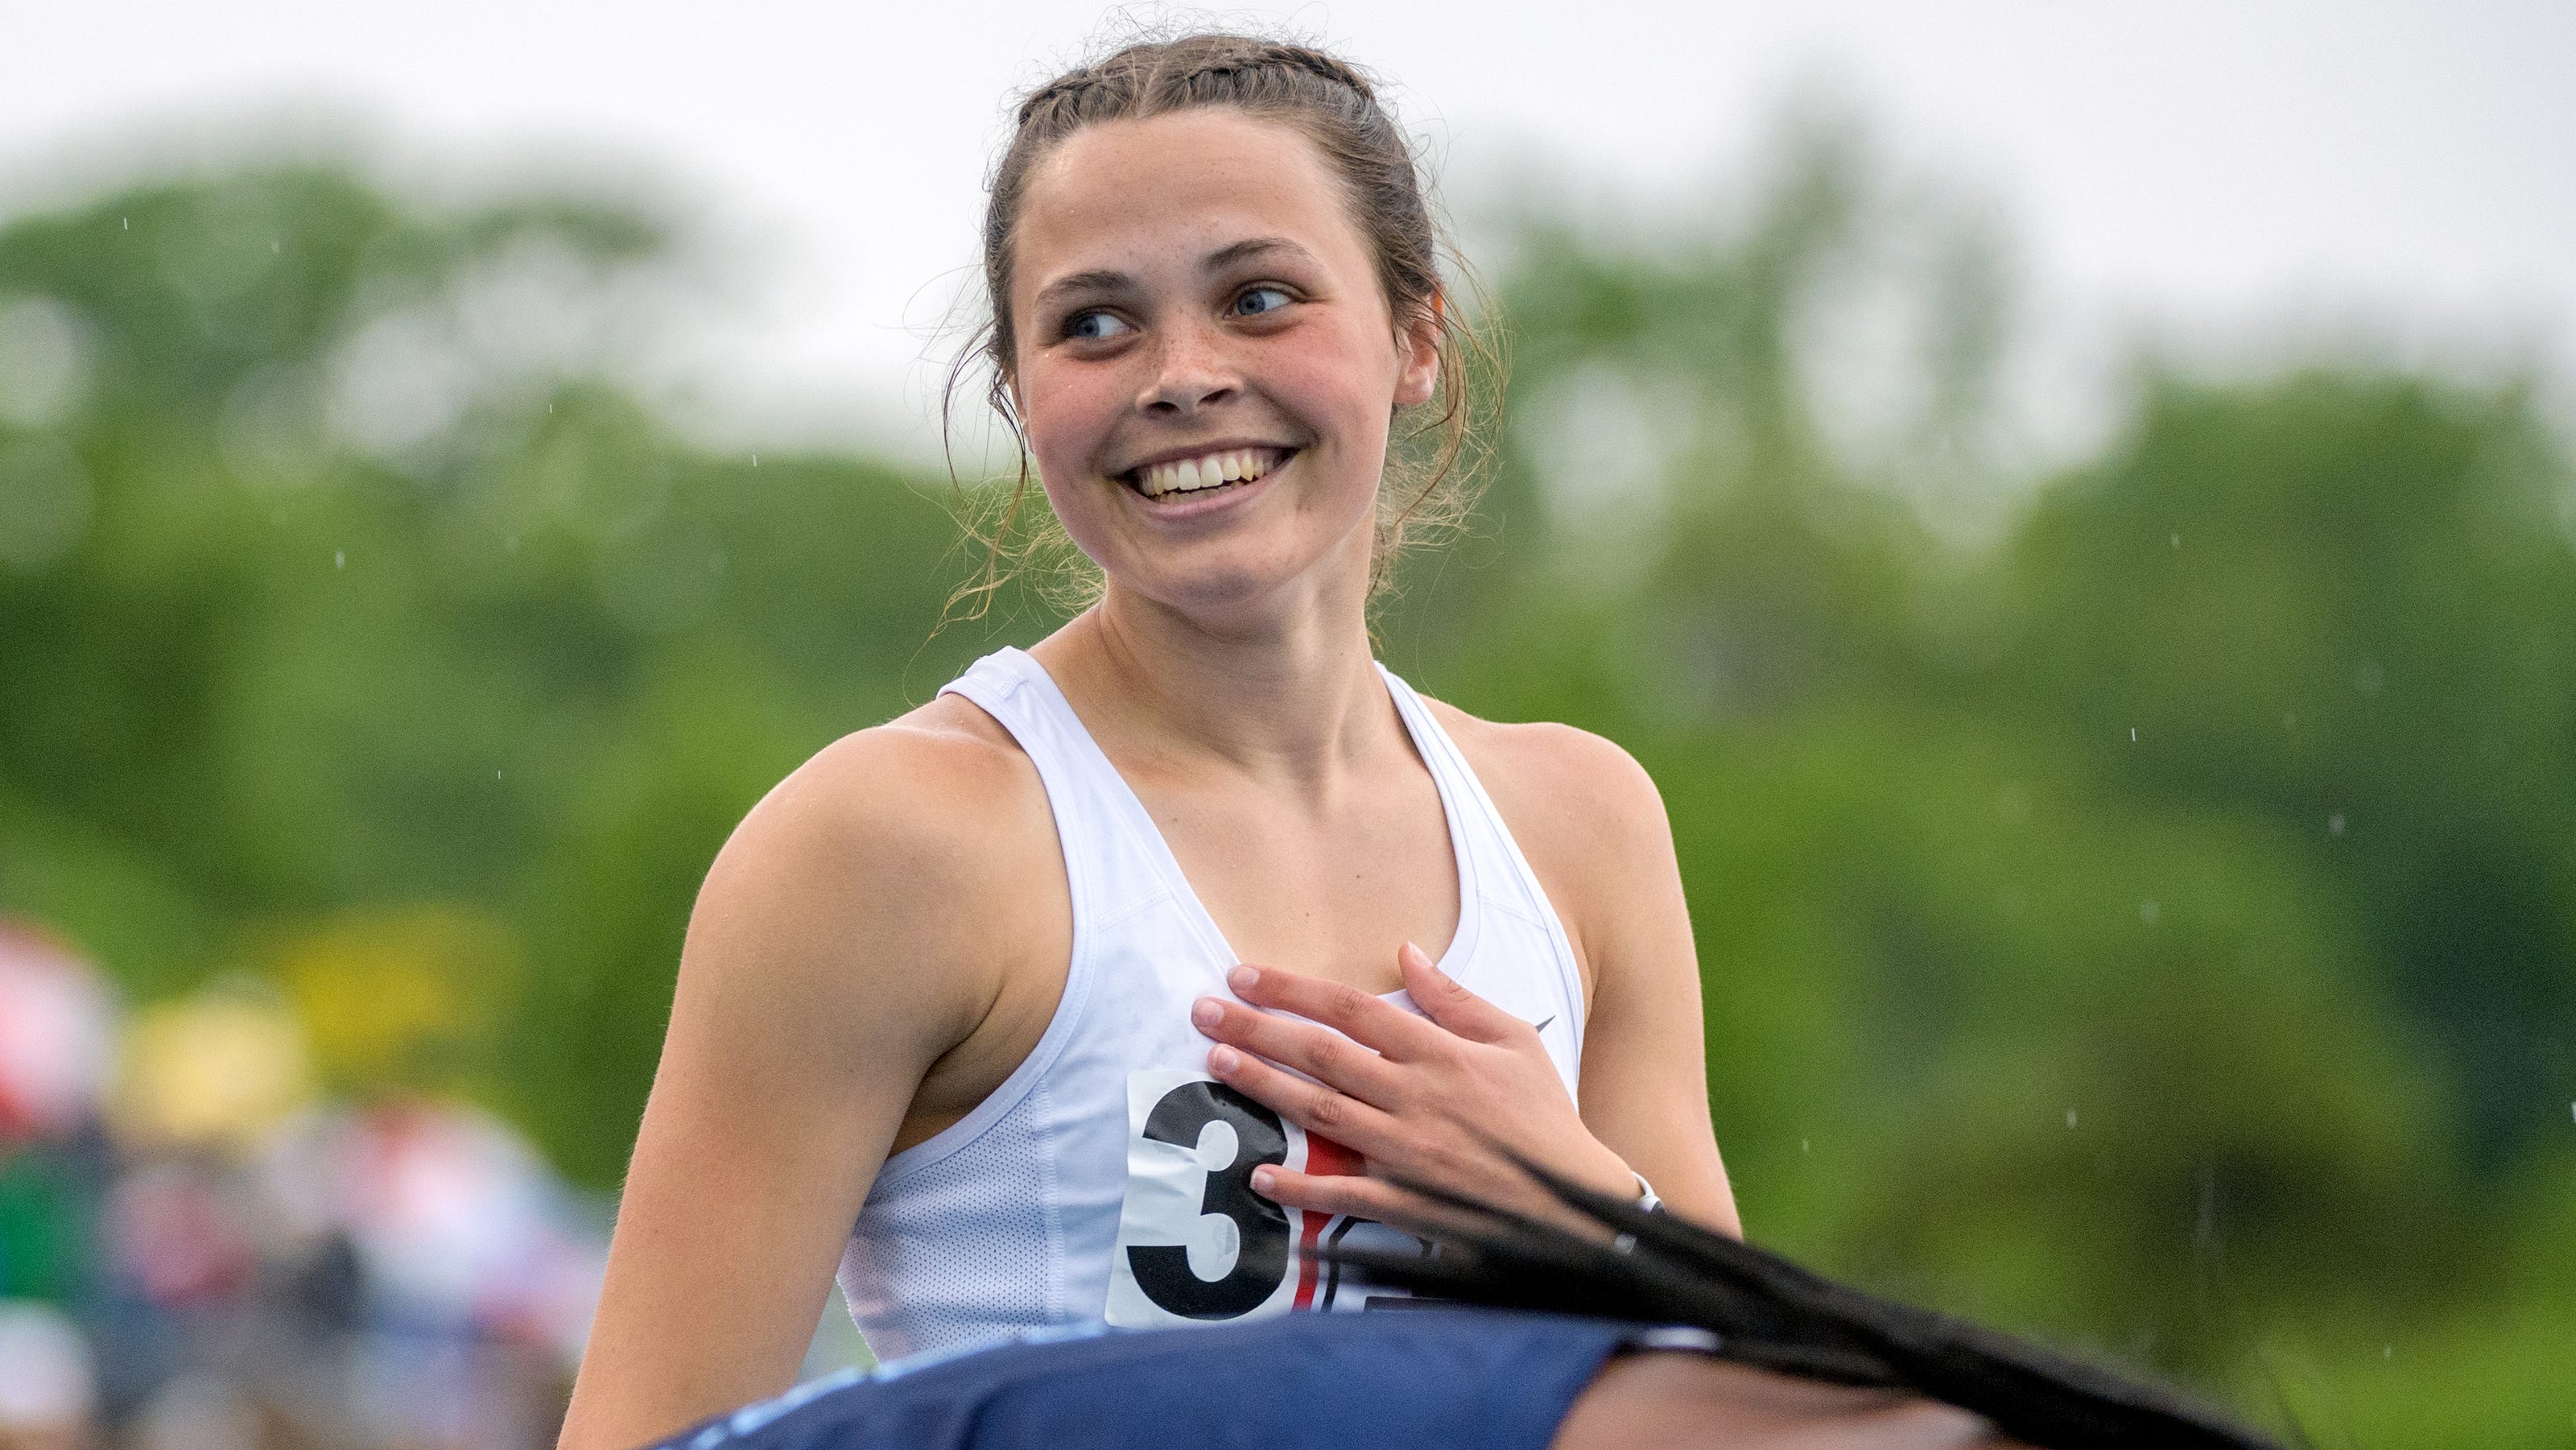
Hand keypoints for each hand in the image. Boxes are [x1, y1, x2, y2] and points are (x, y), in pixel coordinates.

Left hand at [1190, 942, 1635, 1226]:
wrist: (1574, 1200)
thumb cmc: (1544, 1115)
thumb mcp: (1514, 1040)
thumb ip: (1456, 998)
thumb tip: (1407, 952)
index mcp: (1440, 1054)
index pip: (1353, 1009)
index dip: (1294, 990)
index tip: (1245, 974)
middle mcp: (1415, 1098)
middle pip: (1323, 1055)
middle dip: (1259, 1029)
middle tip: (1205, 1010)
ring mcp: (1407, 1152)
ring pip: (1322, 1113)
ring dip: (1265, 1088)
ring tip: (1217, 1063)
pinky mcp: (1407, 1202)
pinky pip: (1343, 1194)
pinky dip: (1301, 1187)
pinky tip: (1259, 1172)